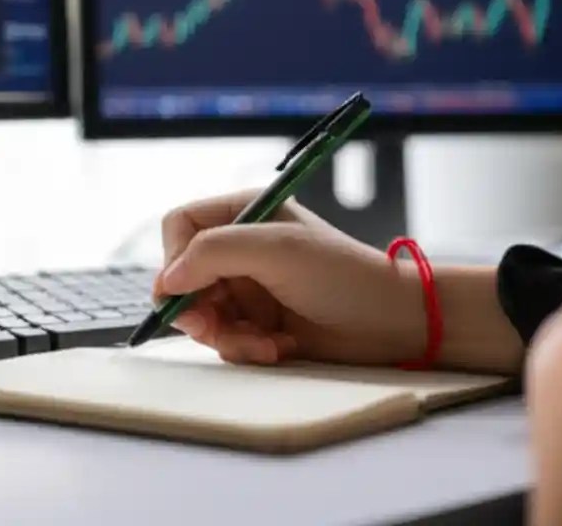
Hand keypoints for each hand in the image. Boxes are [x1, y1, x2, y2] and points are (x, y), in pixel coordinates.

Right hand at [154, 190, 427, 366]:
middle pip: (184, 276)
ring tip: (262, 343)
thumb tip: (168, 279)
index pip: (180, 226)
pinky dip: (244, 348)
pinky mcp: (258, 323)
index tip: (182, 290)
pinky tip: (278, 347)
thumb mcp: (277, 250)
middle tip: (210, 328)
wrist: (392, 323)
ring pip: (201, 313)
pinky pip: (225, 339)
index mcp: (244, 213)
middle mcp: (241, 247)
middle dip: (196, 307)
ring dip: (224, 334)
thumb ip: (214, 252)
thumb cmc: (343, 275)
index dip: (173, 258)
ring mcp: (249, 287)